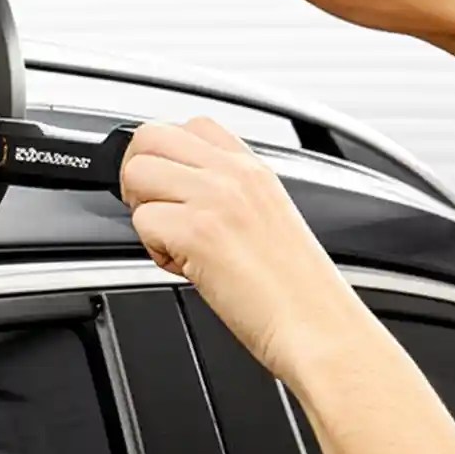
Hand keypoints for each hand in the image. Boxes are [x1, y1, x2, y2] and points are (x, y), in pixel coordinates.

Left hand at [120, 117, 371, 381]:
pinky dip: (153, 250)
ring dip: (143, 210)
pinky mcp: (196, 232)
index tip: (169, 184)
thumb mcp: (269, 216)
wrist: (318, 329)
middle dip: (138, 173)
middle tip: (154, 209)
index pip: (192, 124)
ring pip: (136, 174)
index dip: (166, 153)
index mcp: (252, 168)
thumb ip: (228, 190)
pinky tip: (185, 266)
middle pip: (150, 137)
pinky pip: (141, 222)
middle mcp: (233, 175)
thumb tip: (179, 184)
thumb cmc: (296, 289)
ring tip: (172, 239)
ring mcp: (214, 199)